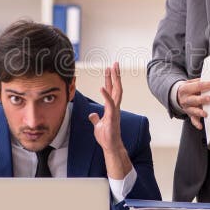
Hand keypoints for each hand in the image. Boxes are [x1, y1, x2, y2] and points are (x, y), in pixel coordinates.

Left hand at [88, 62, 131, 179]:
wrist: (110, 146)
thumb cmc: (106, 137)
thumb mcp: (98, 125)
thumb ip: (95, 118)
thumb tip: (92, 114)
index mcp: (111, 107)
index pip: (111, 90)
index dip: (110, 79)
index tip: (110, 69)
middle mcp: (114, 107)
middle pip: (116, 87)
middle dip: (115, 75)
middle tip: (115, 63)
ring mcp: (114, 111)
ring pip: (117, 92)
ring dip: (115, 80)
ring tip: (113, 69)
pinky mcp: (112, 117)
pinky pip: (109, 104)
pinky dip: (106, 95)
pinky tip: (102, 87)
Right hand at [177, 78, 209, 129]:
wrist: (177, 96)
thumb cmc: (188, 89)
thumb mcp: (190, 82)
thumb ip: (198, 81)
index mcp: (185, 89)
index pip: (198, 86)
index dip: (207, 85)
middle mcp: (185, 99)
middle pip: (194, 99)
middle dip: (202, 99)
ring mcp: (187, 107)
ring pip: (193, 110)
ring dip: (199, 112)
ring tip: (205, 114)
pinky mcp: (189, 114)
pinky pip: (193, 119)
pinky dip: (196, 123)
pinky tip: (200, 126)